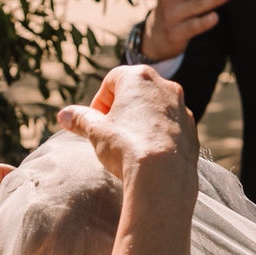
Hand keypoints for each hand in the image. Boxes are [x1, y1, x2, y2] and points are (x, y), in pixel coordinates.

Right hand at [56, 65, 197, 187]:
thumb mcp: (95, 132)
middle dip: (120, 111)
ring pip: (154, 110)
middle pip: (135, 93)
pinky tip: (147, 156)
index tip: (95, 124)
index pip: (111, 81)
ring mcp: (181, 108)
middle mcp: (164, 86)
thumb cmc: (126, 147)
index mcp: (139, 77)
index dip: (99, 103)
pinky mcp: (192, 129)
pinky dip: (157, 136)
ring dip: (140, 123)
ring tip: (128, 147)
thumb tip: (64, 115)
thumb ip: (80, 119)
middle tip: (109, 135)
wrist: (163, 176)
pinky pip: (169, 128)